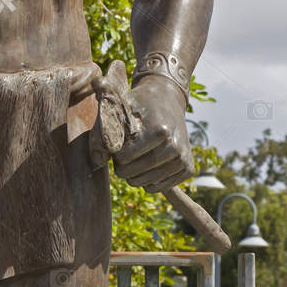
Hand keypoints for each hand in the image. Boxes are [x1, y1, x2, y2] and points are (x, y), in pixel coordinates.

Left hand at [113, 78, 193, 192]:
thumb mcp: (118, 108)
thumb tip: (98, 160)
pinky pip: (159, 187)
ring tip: (134, 158)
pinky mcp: (188, 169)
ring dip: (133, 175)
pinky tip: (146, 166)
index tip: (118, 142)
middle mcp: (175, 147)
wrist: (167, 99)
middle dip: (122, 167)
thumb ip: (102, 130)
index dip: (115, 153)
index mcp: (160, 131)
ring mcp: (184, 159)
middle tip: (123, 153)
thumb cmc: (138, 104)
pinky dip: (147, 181)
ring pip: (146, 184)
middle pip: (134, 173)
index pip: (125, 158)